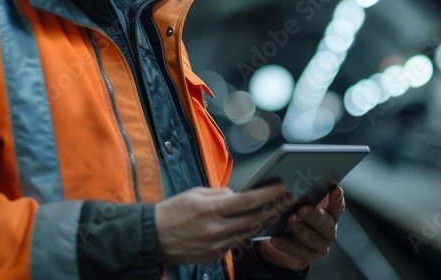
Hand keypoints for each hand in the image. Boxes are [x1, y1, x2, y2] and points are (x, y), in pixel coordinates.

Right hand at [155, 183, 288, 264]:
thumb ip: (220, 194)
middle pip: (254, 219)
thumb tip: (240, 195)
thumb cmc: (172, 211)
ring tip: (277, 210)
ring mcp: (216, 245)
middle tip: (288, 198)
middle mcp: (216, 229)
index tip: (281, 185)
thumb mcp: (195, 194)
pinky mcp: (215, 256)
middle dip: (274, 207)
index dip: (268, 193)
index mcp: (210, 209)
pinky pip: (237, 243)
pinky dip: (247, 232)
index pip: (247, 201)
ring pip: (249, 232)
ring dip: (264, 221)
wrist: (153, 237)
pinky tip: (255, 224)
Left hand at [257, 186, 344, 270]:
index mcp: (330, 213)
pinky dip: (285, 244)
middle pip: (327, 224)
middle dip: (315, 217)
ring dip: (301, 229)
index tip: (336, 190)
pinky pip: (297, 251)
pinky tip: (275, 238)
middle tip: (303, 210)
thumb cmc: (292, 213)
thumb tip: (289, 184)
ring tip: (290, 220)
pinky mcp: (308, 256)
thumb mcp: (296, 203)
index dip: (337, 199)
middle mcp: (328, 229)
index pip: (337, 205)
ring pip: (313, 239)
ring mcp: (320, 244)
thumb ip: (299, 196)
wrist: (282, 240)